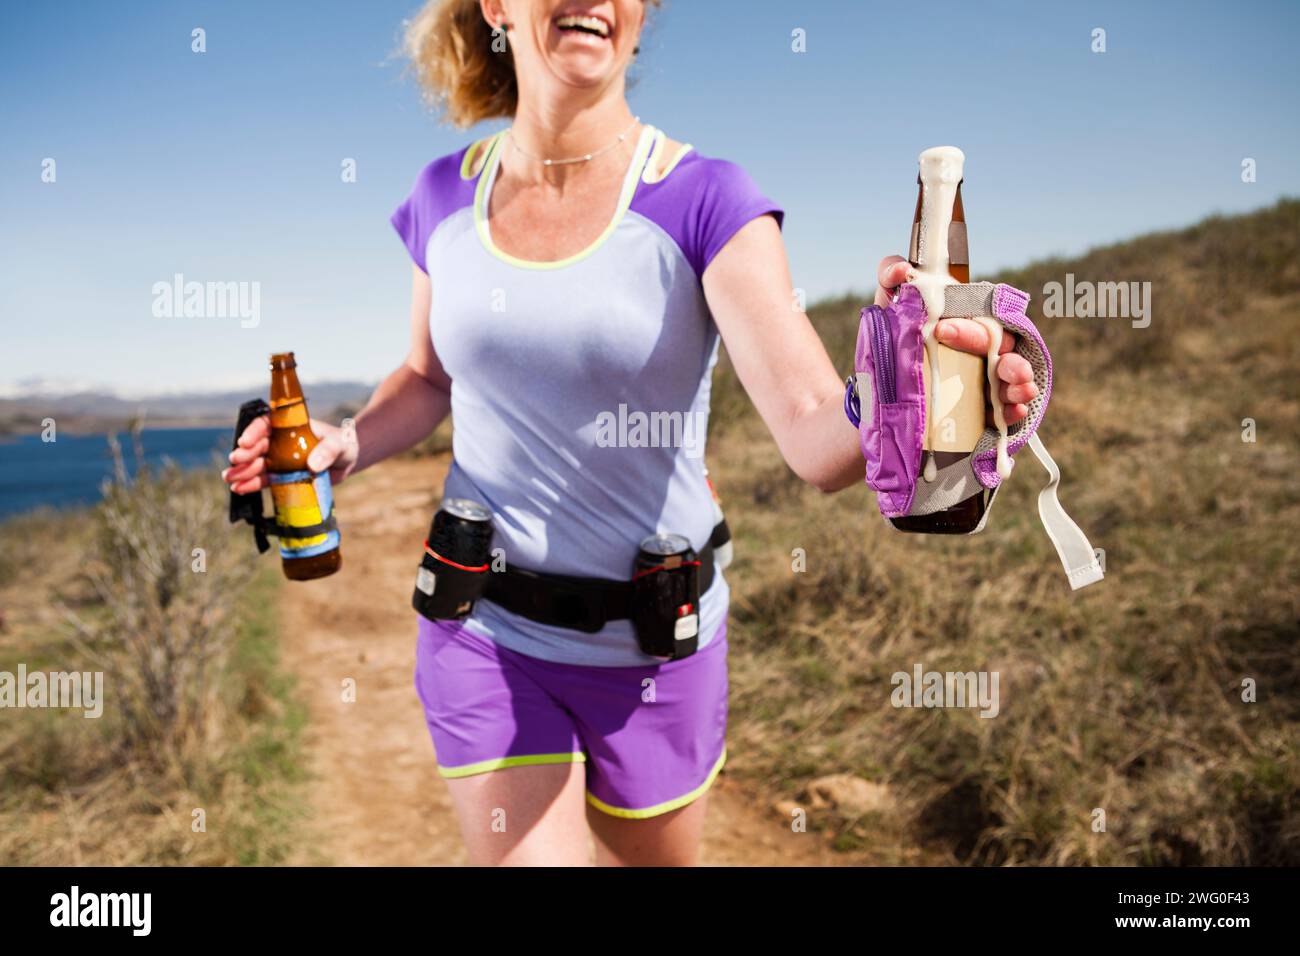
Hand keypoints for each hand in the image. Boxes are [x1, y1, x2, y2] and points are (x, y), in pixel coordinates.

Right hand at [220, 415, 357, 494]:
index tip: (245, 441)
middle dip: (244, 453)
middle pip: (258, 446)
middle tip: (236, 461)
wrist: (347, 462)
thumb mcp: (340, 444)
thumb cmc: (343, 445)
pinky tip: (240, 489)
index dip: (254, 431)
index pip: (267, 424)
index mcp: (291, 427)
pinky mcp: (282, 476)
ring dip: (242, 471)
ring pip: (257, 464)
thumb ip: (329, 450)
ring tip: (230, 479)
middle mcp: (281, 441)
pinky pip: (264, 479)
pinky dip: (252, 484)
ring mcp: (280, 459)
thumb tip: (312, 465)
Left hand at [875, 255, 1035, 426]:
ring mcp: (982, 380)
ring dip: (1020, 383)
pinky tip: (1015, 412)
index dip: (967, 329)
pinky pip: (1002, 412)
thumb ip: (891, 273)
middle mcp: (979, 350)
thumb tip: (903, 269)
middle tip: (1007, 368)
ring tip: (1021, 388)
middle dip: (1011, 361)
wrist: (877, 386)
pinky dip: (1012, 412)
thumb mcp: (888, 303)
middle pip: (1004, 353)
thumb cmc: (891, 336)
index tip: (943, 332)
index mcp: (964, 323)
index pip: (977, 324)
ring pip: (1010, 380)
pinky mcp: (980, 410)